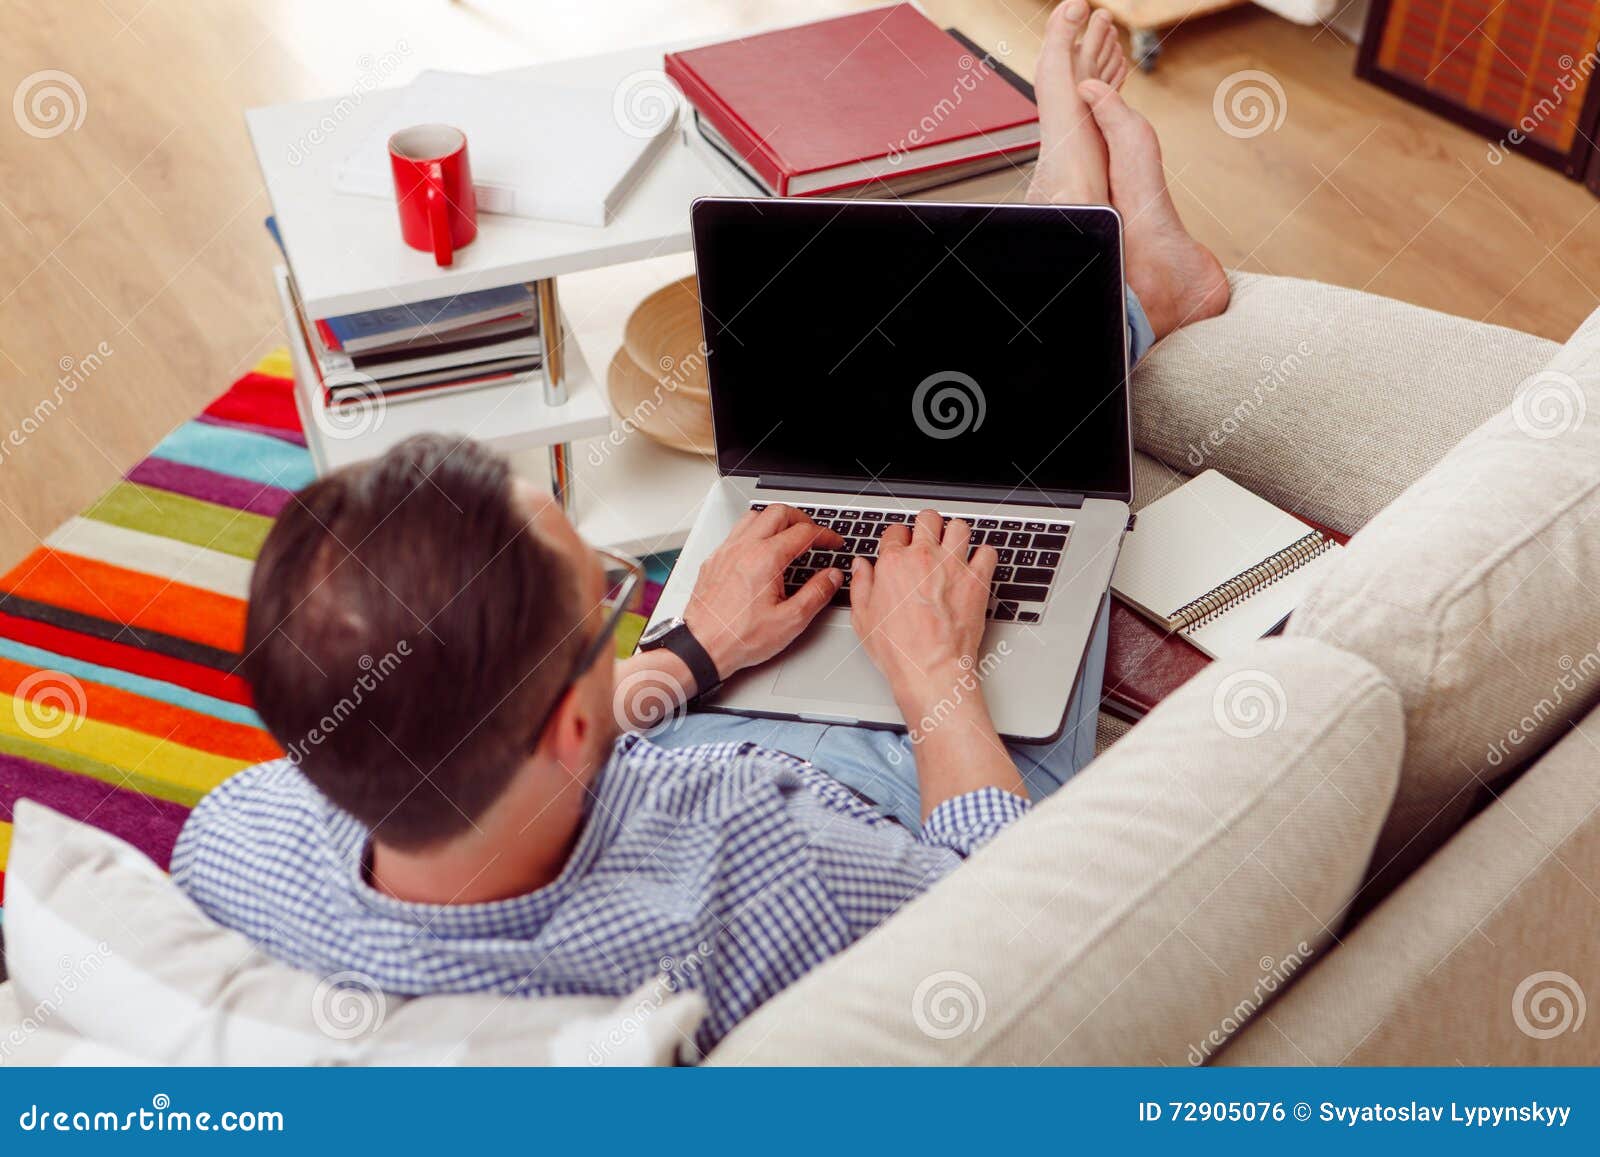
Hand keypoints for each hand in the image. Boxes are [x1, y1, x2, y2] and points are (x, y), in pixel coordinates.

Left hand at [683, 504, 844, 680]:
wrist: (702, 647)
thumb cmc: (739, 637)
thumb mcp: (790, 620)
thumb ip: (817, 593)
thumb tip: (832, 576)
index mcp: (766, 559)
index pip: (804, 532)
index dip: (825, 535)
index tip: (833, 542)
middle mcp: (744, 548)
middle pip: (778, 512)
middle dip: (801, 519)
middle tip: (813, 533)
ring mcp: (726, 551)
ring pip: (754, 516)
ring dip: (775, 520)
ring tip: (788, 535)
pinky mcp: (714, 560)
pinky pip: (736, 532)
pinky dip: (754, 532)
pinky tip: (760, 549)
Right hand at [848, 510, 996, 715]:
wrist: (931, 670)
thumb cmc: (899, 651)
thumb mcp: (863, 618)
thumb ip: (861, 585)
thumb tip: (861, 566)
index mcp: (893, 563)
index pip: (895, 530)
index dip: (897, 538)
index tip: (902, 547)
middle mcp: (924, 557)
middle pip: (928, 518)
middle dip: (927, 526)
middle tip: (929, 539)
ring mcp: (953, 566)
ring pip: (960, 527)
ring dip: (956, 535)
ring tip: (953, 548)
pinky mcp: (977, 580)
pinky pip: (988, 552)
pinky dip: (984, 556)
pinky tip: (976, 566)